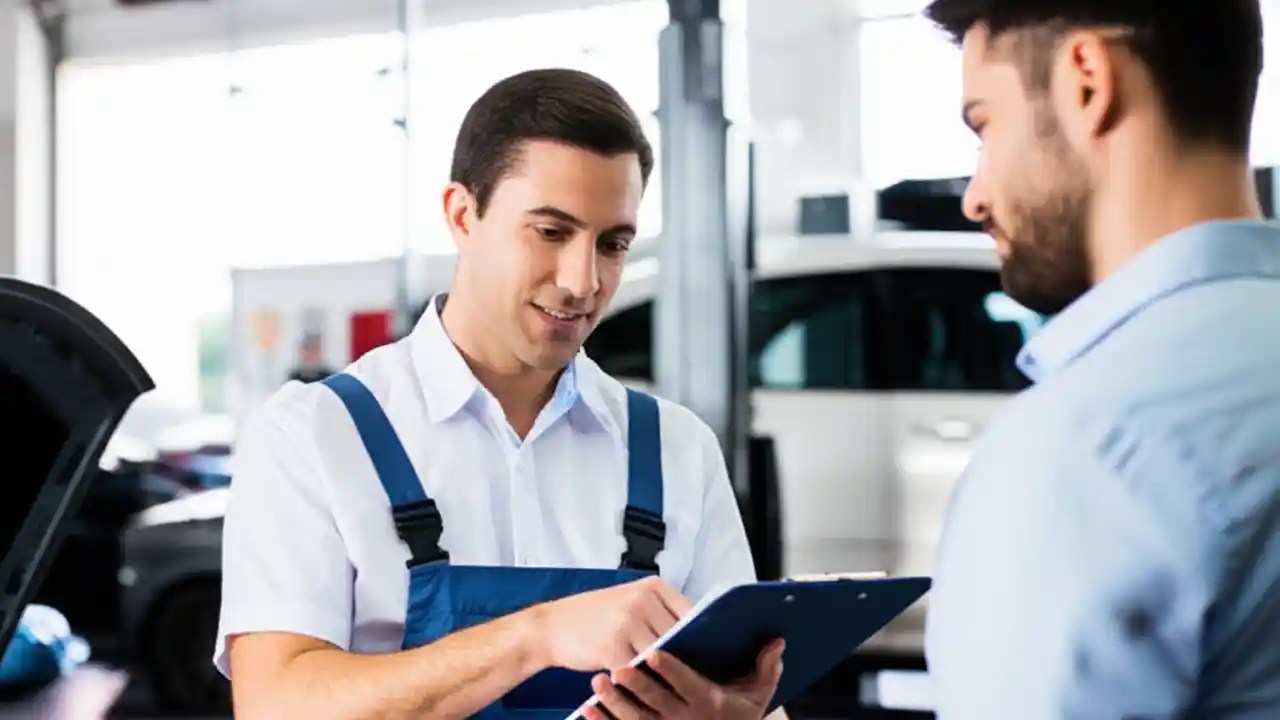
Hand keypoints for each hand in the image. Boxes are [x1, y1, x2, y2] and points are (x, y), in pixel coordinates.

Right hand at [537, 576, 692, 671]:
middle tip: (681, 672)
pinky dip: (640, 679)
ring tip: (663, 682)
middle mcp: (643, 600)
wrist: (550, 627)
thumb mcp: (628, 601)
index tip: (699, 653)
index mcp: (652, 587)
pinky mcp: (615, 648)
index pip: (691, 613)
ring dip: (661, 671)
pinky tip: (639, 684)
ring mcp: (629, 623)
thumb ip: (659, 612)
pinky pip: (638, 670)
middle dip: (680, 655)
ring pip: (660, 655)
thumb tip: (694, 636)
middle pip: (678, 636)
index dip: (697, 636)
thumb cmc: (592, 617)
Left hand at [582, 639, 784, 719]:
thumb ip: (765, 670)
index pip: (686, 683)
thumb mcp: (756, 698)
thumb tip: (777, 642)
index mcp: (708, 701)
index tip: (653, 652)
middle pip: (656, 701)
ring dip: (615, 702)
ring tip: (598, 682)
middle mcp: (685, 719)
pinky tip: (588, 709)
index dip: (669, 669)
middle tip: (617, 668)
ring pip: (636, 718)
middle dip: (636, 685)